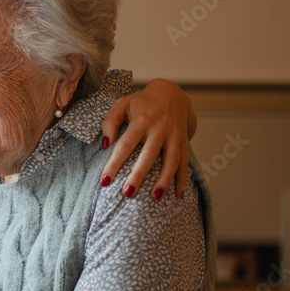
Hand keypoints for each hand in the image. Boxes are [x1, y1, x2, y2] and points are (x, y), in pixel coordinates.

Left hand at [99, 78, 194, 199]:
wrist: (171, 92)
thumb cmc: (141, 102)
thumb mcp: (122, 104)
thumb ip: (110, 121)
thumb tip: (105, 144)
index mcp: (142, 120)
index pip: (125, 145)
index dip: (114, 164)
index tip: (104, 181)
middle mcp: (160, 129)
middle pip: (149, 155)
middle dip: (139, 176)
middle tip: (128, 193)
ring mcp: (174, 135)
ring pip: (171, 161)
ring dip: (164, 180)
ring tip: (155, 198)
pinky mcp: (183, 141)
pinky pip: (184, 162)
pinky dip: (183, 179)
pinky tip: (178, 195)